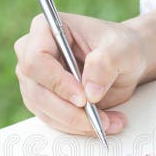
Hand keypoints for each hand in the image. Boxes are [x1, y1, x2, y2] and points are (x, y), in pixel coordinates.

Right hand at [14, 13, 145, 135]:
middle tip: (98, 119)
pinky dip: (77, 127)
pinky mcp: (43, 99)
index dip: (57, 82)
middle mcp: (32, 53)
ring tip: (108, 122)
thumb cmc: (119, 46)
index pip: (36, 59)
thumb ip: (105, 63)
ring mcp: (35, 79)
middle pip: (37, 90)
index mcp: (45, 28)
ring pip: (44, 109)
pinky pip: (53, 119)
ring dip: (76, 123)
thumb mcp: (121, 49)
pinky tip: (101, 123)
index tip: (83, 98)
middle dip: (69, 111)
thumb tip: (90, 92)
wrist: (123, 60)